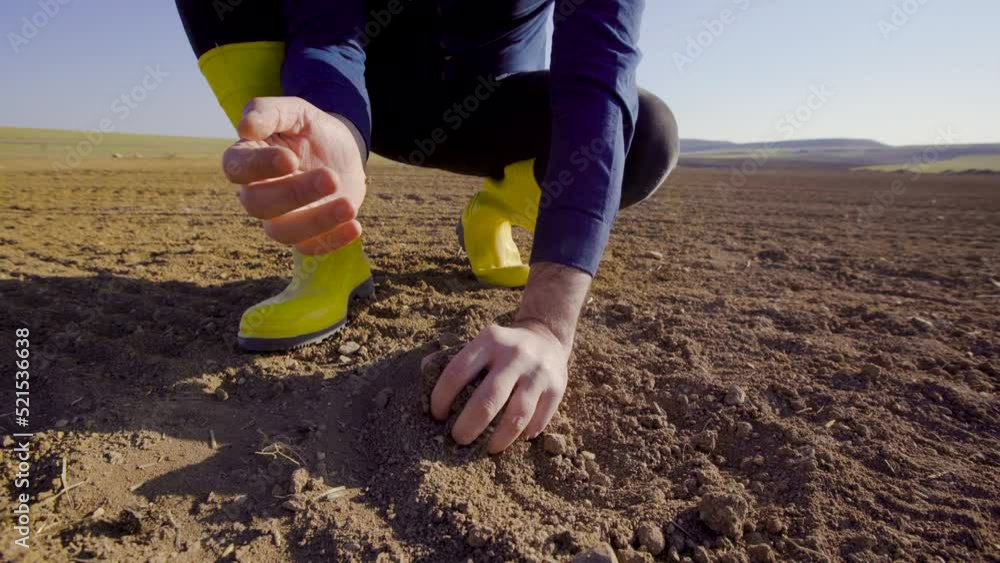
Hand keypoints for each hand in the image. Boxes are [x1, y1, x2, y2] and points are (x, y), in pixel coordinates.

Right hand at [222, 96, 366, 254]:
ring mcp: (281, 218)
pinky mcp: (307, 235)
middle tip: (330, 178)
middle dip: (294, 194)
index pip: (236, 168)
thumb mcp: (297, 112)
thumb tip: (245, 126)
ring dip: (316, 221)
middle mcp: (257, 192)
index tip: (289, 159)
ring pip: (282, 232)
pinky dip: (333, 241)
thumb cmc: (313, 130)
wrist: (344, 152)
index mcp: (248, 159)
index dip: (258, 166)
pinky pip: (310, 248)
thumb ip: (270, 112)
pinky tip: (355, 226)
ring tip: (348, 206)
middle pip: (258, 204)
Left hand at [430, 322, 569, 452]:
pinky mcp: (557, 387)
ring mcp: (538, 372)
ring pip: (517, 416)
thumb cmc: (500, 348)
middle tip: (458, 439)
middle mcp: (514, 355)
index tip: (438, 415)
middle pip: (487, 400)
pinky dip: (523, 435)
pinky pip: (538, 421)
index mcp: (489, 341)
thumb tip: (424, 373)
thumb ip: (452, 357)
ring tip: (487, 448)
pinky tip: (513, 438)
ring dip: (499, 439)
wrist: (546, 337)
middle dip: (468, 427)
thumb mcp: (479, 343)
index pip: (457, 373)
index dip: (442, 398)